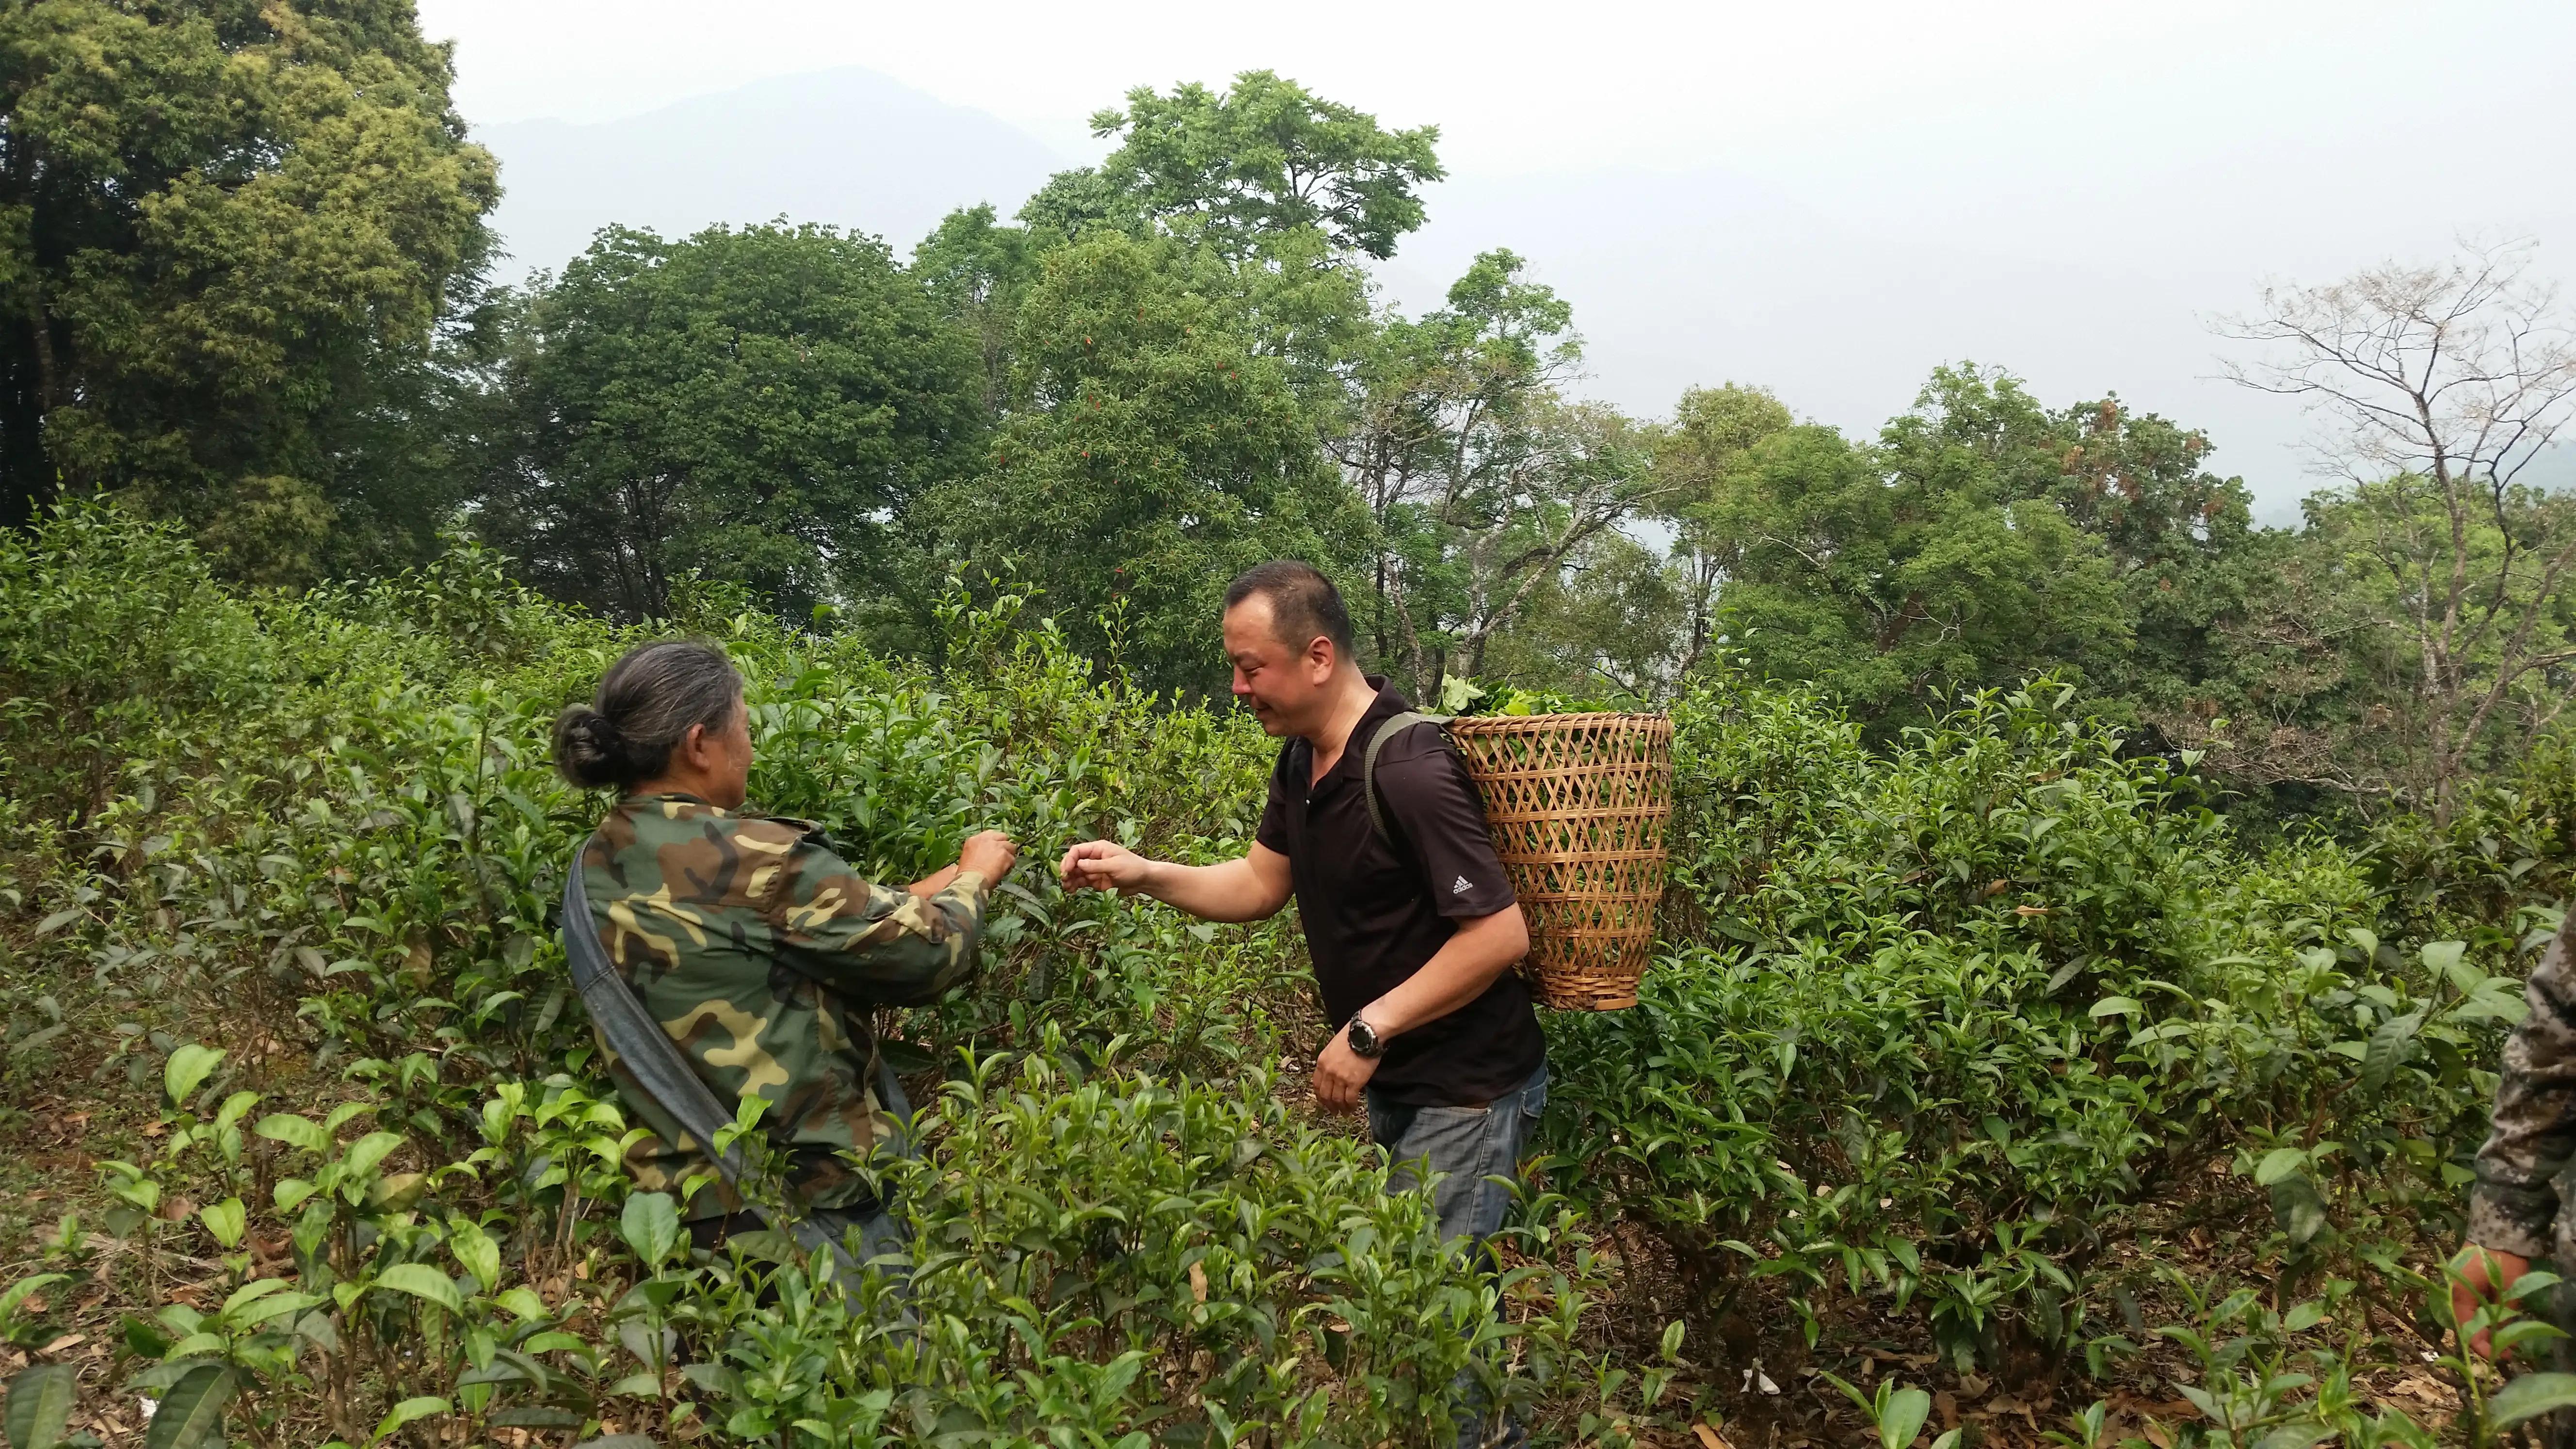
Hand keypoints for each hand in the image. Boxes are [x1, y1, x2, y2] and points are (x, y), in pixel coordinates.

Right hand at [957, 830, 1018, 882]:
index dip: (995, 841)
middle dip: (1004, 845)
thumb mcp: (966, 856)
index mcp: (975, 839)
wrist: (971, 880)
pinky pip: (1012, 859)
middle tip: (1002, 855)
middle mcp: (987, 840)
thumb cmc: (966, 873)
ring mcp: (998, 846)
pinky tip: (1005, 872)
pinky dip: (1010, 866)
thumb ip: (977, 851)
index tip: (995, 849)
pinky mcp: (1005, 855)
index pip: (990, 834)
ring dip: (1009, 855)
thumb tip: (983, 855)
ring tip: (1005, 864)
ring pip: (1011, 847)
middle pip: (1003, 836)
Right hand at [1059, 839, 1153, 893]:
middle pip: (1074, 862)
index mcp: (1098, 849)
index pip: (1077, 851)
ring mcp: (1095, 870)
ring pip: (1076, 873)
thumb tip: (1078, 864)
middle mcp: (1094, 858)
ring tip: (1067, 888)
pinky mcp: (1096, 881)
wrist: (1145, 880)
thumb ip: (1096, 866)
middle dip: (1067, 870)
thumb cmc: (1133, 868)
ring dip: (1070, 879)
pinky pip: (1082, 882)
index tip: (1066, 871)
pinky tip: (1072, 891)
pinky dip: (1076, 886)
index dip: (1069, 860)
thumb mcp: (1114, 865)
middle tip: (1064, 881)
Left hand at [1311, 1025, 1378, 1112]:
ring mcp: (1340, 1078)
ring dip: (1340, 1108)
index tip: (1324, 1101)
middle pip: (1325, 1095)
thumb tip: (1334, 1071)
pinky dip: (1351, 1106)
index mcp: (1321, 1062)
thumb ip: (1330, 1060)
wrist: (1365, 1034)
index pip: (1316, 1084)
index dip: (1319, 1095)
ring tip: (1344, 1113)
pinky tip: (1353, 1108)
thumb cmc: (1352, 1036)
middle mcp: (1328, 1072)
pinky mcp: (1354, 1082)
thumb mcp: (1333, 1047)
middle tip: (1333, 1111)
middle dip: (1329, 1105)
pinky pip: (1350, 1099)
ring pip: (1337, 1099)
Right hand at [2453, 1244, 2531, 1358]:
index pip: (2465, 1327)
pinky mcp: (2465, 1280)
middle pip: (2465, 1322)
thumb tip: (2505, 1341)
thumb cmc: (2502, 1260)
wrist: (2499, 1230)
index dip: (2480, 1345)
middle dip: (2482, 1339)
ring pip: (2469, 1314)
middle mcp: (2453, 1291)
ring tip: (2503, 1341)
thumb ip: (2503, 1315)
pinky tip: (2496, 1323)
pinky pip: (2472, 1304)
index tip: (2497, 1357)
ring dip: (2483, 1328)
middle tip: (2503, 1353)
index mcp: (2458, 1293)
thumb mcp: (2508, 1290)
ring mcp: (2458, 1285)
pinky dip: (2482, 1316)